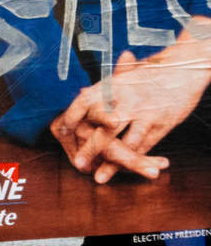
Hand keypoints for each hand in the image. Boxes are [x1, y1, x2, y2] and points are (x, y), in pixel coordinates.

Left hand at [51, 30, 210, 182]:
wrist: (185, 69)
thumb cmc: (152, 72)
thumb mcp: (124, 74)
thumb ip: (104, 87)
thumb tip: (80, 92)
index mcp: (112, 85)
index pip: (84, 102)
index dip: (71, 117)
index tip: (61, 131)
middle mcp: (126, 100)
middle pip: (103, 129)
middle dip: (90, 149)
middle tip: (78, 163)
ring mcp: (144, 113)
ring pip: (124, 144)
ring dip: (111, 163)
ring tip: (99, 176)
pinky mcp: (161, 124)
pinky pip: (144, 146)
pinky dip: (134, 160)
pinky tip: (125, 171)